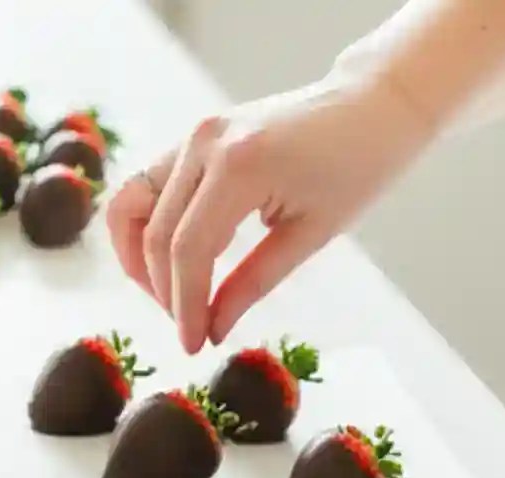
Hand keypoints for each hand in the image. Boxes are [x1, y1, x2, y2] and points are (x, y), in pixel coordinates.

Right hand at [107, 75, 434, 352]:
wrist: (372, 104)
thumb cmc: (358, 168)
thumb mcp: (310, 234)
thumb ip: (253, 283)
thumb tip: (212, 330)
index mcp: (240, 165)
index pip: (188, 248)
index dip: (184, 304)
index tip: (193, 345)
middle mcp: (203, 144)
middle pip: (155, 233)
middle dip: (164, 290)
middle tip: (189, 327)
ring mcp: (192, 135)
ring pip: (131, 206)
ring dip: (138, 258)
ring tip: (167, 294)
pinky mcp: (192, 137)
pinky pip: (146, 187)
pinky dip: (148, 227)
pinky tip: (173, 260)